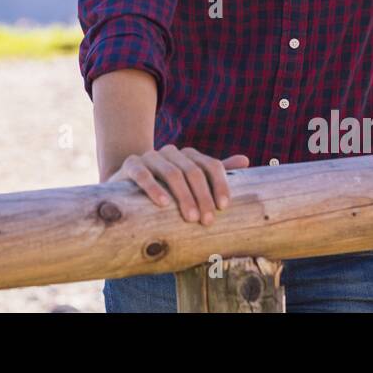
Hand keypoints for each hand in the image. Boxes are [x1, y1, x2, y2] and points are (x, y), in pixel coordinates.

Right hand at [106, 145, 250, 224]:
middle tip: (207, 221)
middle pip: (193, 171)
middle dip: (203, 197)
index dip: (220, 184)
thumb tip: (246, 160)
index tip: (224, 207)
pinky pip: (143, 174)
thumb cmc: (164, 187)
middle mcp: (171, 152)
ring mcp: (150, 156)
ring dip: (183, 196)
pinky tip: (162, 203)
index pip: (211, 165)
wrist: (126, 184)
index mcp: (189, 155)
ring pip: (171, 173)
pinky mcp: (131, 165)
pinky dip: (153, 187)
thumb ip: (213, 172)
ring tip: (190, 218)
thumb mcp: (190, 182)